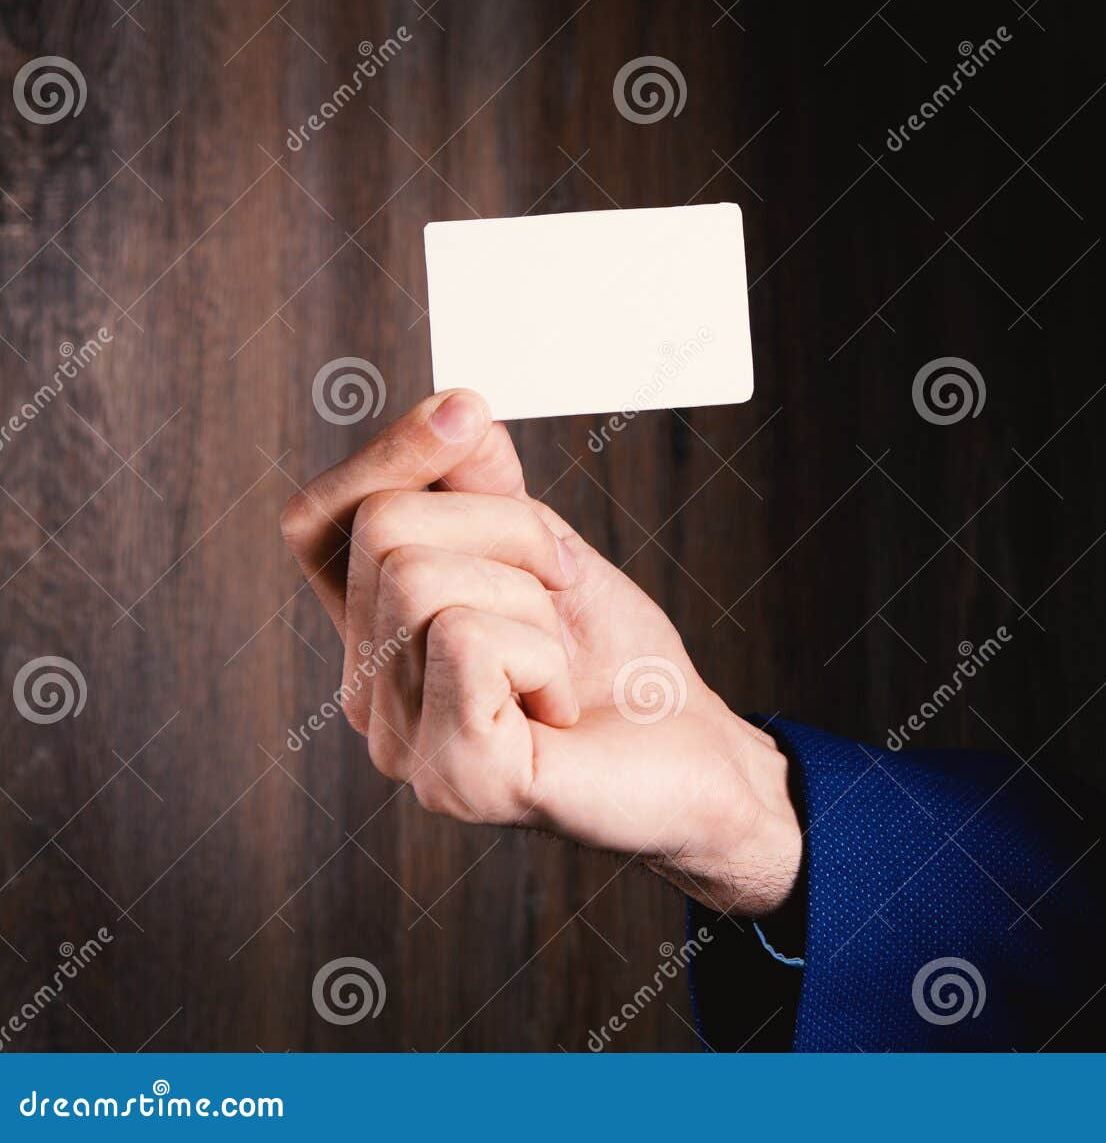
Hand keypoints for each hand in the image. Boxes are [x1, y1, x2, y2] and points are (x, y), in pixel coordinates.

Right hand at [279, 390, 800, 915]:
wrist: (701, 758)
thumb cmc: (621, 669)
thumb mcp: (548, 554)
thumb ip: (486, 490)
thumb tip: (454, 411)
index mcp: (378, 637)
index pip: (319, 521)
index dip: (383, 454)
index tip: (469, 417)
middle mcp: (371, 695)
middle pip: (382, 529)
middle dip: (506, 529)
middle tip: (563, 590)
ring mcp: (404, 745)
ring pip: (418, 578)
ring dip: (528, 599)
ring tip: (556, 664)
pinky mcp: (455, 778)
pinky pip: (466, 639)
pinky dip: (541, 653)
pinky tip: (559, 707)